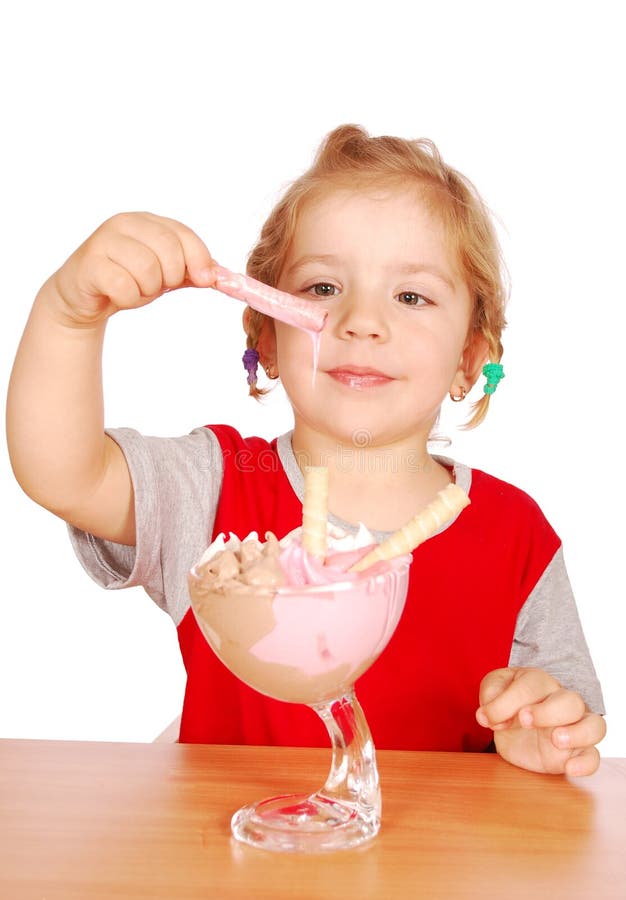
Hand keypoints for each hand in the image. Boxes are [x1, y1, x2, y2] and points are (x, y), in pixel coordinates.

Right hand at [52, 212, 217, 325]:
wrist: (84, 297)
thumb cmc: (129, 280)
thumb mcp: (165, 274)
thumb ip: (193, 271)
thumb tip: (222, 276)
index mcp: (146, 221)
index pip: (182, 234)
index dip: (199, 258)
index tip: (206, 280)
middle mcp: (124, 223)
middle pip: (168, 250)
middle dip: (170, 277)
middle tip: (157, 286)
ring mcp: (104, 241)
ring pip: (147, 269)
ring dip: (147, 290)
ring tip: (135, 289)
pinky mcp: (89, 263)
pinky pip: (124, 286)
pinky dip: (129, 298)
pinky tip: (118, 295)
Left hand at [476, 667, 605, 775]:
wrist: (516, 730)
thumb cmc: (508, 704)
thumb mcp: (493, 692)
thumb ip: (490, 694)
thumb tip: (487, 713)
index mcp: (539, 682)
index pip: (532, 684)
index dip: (511, 700)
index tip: (493, 717)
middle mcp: (563, 702)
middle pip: (571, 700)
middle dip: (548, 711)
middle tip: (524, 720)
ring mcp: (574, 727)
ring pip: (595, 725)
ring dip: (577, 733)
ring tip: (555, 740)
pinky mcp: (576, 753)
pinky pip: (593, 757)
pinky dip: (586, 763)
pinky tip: (569, 768)